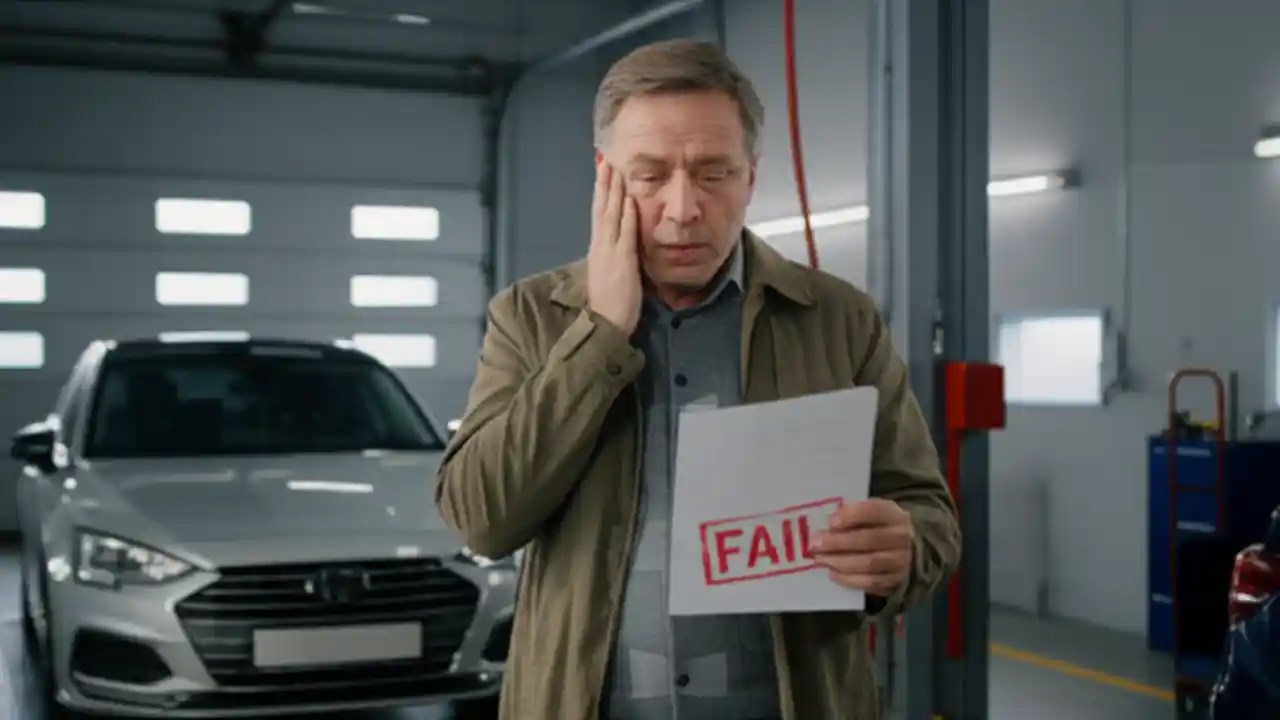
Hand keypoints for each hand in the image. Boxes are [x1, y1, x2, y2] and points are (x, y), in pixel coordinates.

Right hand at [587, 162, 641, 334]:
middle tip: (605, 161)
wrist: (605, 323)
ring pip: (610, 216)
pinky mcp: (622, 262)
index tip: (603, 174)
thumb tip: (617, 243)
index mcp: (598, 249)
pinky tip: (629, 200)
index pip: (598, 215)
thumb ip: (612, 256)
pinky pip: (625, 234)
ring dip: (613, 192)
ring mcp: (610, 253)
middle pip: (601, 209)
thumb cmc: (609, 303)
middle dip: (604, 184)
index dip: (600, 194)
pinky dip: (626, 216)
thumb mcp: (608, 273)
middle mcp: (600, 246)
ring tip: (615, 170)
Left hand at [811, 499, 913, 596]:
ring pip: (870, 563)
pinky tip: (833, 574)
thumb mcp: (870, 515)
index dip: (852, 515)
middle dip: (839, 542)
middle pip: (870, 539)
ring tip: (821, 559)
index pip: (875, 511)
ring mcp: (901, 561)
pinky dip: (849, 579)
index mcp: (894, 514)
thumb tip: (829, 524)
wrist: (904, 551)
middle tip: (815, 544)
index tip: (831, 522)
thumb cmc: (877, 528)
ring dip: (841, 561)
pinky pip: (871, 582)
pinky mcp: (896, 581)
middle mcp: (902, 537)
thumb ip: (852, 515)